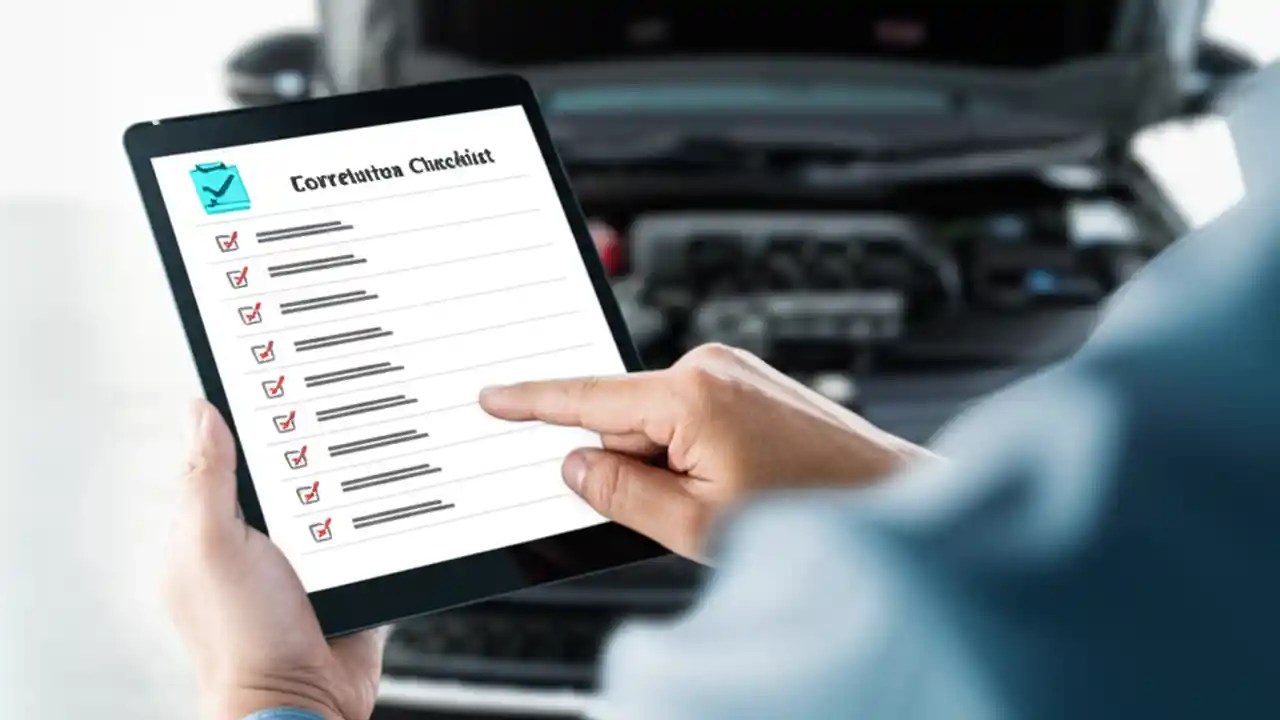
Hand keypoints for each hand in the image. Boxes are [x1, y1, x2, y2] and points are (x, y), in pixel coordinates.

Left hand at [167, 401, 385, 719]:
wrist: (303, 704)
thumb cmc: (242, 638)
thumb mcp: (212, 546)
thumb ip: (207, 481)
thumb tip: (199, 411)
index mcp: (218, 527)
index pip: (239, 454)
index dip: (262, 414)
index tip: (292, 367)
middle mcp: (265, 542)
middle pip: (302, 470)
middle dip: (328, 444)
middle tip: (359, 397)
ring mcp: (313, 562)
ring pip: (346, 500)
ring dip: (367, 483)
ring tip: (394, 441)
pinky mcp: (354, 581)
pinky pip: (380, 538)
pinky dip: (394, 523)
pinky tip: (407, 501)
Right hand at [480, 344, 933, 559]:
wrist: (886, 497)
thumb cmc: (809, 511)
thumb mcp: (696, 524)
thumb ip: (620, 492)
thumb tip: (575, 465)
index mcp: (692, 393)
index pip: (588, 397)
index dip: (532, 403)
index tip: (492, 398)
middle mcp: (712, 366)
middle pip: (626, 419)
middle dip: (634, 464)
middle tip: (683, 509)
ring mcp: (735, 370)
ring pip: (659, 423)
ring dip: (670, 464)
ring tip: (727, 499)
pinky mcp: (750, 382)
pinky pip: (690, 417)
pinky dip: (692, 452)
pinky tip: (735, 483)